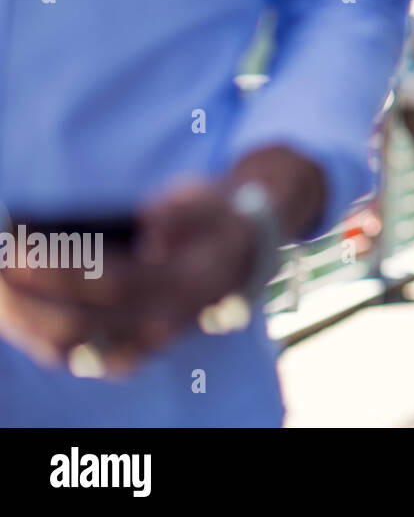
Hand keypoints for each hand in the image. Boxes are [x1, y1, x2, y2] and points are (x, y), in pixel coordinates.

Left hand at [0, 146, 323, 376]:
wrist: (245, 248)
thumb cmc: (214, 216)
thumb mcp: (205, 199)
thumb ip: (180, 212)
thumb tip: (151, 229)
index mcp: (187, 279)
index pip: (112, 280)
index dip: (62, 267)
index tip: (18, 246)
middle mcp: (169, 318)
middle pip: (86, 321)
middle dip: (31, 297)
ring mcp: (155, 337)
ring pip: (81, 347)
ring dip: (33, 324)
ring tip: (4, 295)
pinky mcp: (143, 345)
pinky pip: (91, 358)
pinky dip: (57, 346)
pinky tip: (27, 324)